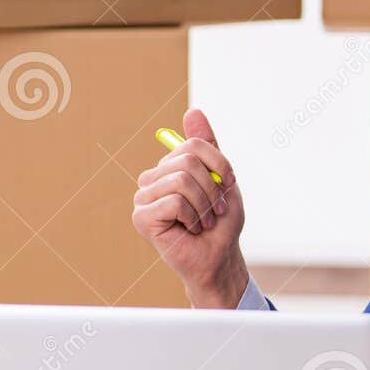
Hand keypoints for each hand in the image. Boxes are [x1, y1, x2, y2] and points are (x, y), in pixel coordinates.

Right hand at [131, 107, 248, 307]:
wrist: (219, 257)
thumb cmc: (219, 223)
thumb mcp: (222, 179)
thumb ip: (207, 146)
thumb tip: (193, 111)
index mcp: (168, 167)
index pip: (193, 145)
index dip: (219, 165)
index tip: (228, 186)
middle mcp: (151, 179)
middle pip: (188, 161)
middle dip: (213, 188)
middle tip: (215, 210)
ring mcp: (143, 198)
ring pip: (181, 180)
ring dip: (204, 205)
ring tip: (203, 222)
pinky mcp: (141, 217)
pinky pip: (174, 201)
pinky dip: (193, 217)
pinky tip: (190, 230)